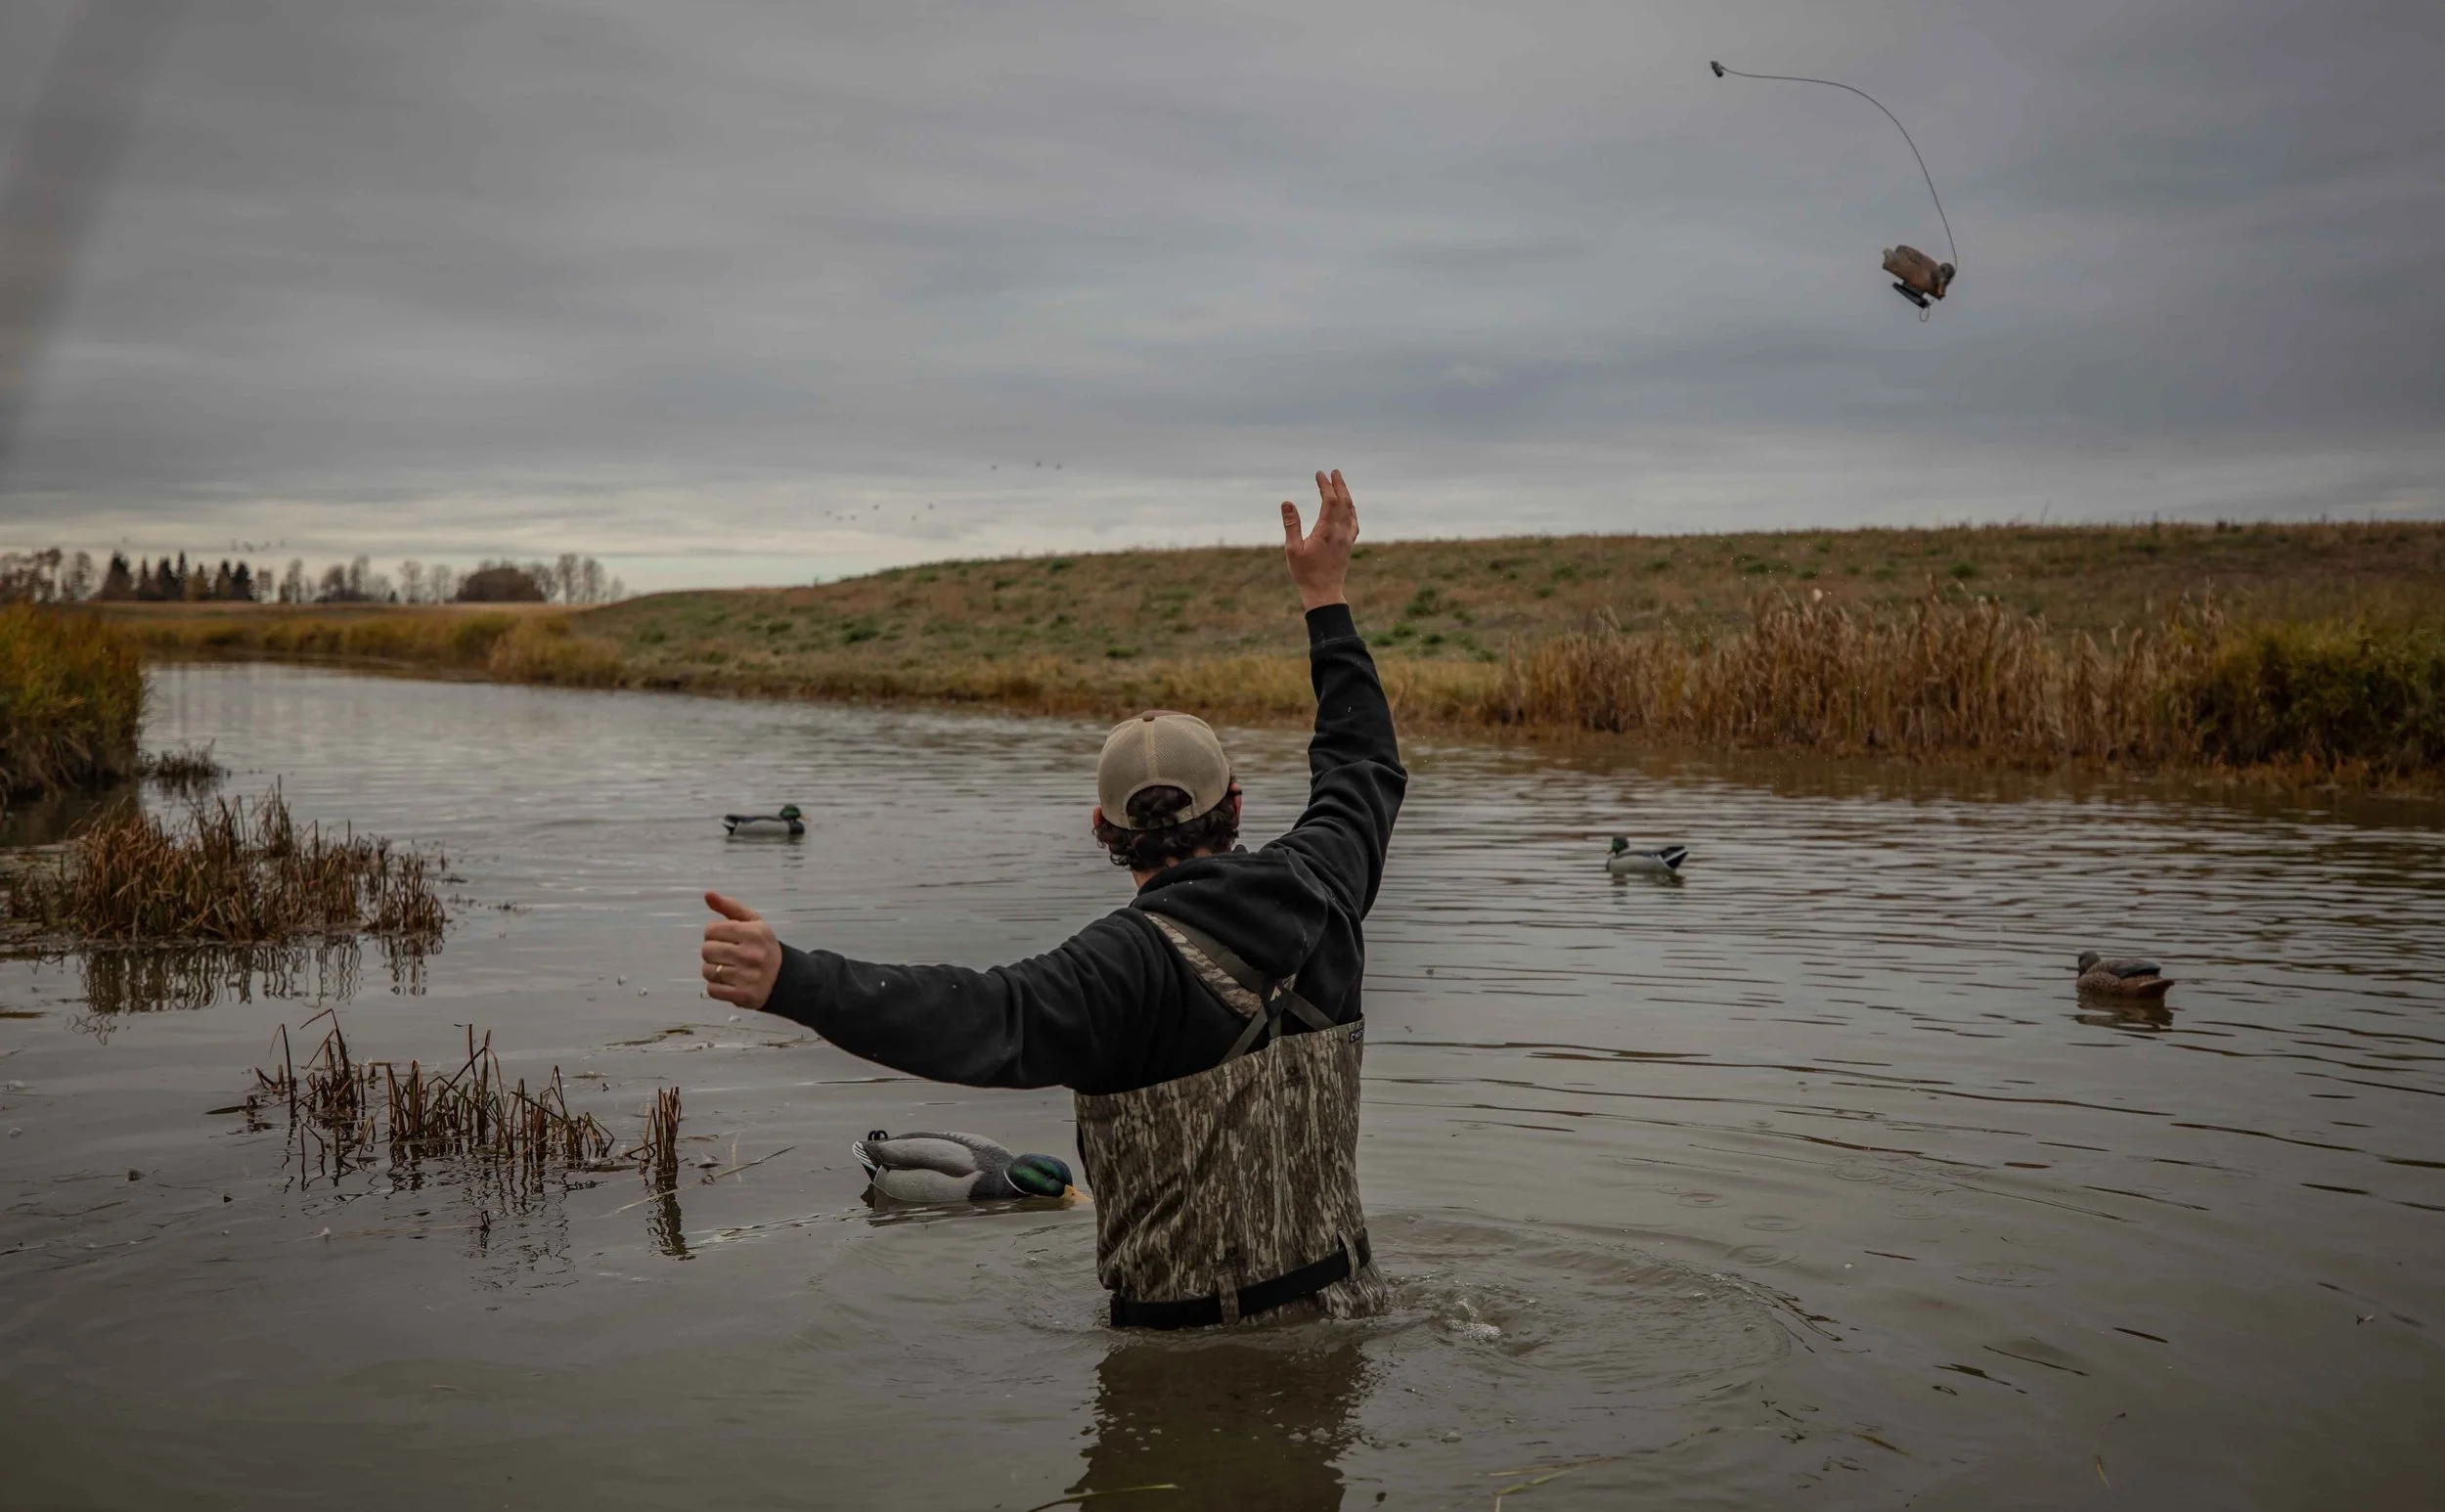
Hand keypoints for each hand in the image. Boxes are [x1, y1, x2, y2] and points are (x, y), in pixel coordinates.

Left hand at [700, 891, 779, 1010]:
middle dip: (712, 952)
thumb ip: (729, 907)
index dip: (714, 934)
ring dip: (713, 970)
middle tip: (726, 954)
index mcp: (754, 932)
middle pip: (706, 950)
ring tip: (728, 969)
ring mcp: (747, 977)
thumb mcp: (752, 922)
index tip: (725, 938)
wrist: (784, 977)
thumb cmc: (762, 946)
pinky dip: (716, 987)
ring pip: (707, 971)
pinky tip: (729, 981)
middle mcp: (751, 954)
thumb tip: (708, 894)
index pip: (711, 930)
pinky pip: (712, 990)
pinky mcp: (743, 995)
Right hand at [1281, 469, 1358, 610]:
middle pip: (1343, 502)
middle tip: (1333, 472)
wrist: (1324, 592)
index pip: (1330, 500)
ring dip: (1346, 495)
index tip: (1319, 474)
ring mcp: (1347, 538)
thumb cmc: (1305, 572)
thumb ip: (1291, 524)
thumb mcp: (1293, 549)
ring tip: (1340, 484)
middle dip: (1339, 485)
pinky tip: (1349, 507)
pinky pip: (1353, 522)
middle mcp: (1340, 532)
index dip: (1325, 485)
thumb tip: (1287, 502)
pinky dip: (1351, 510)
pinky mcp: (1349, 544)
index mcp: (1326, 531)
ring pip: (1350, 511)